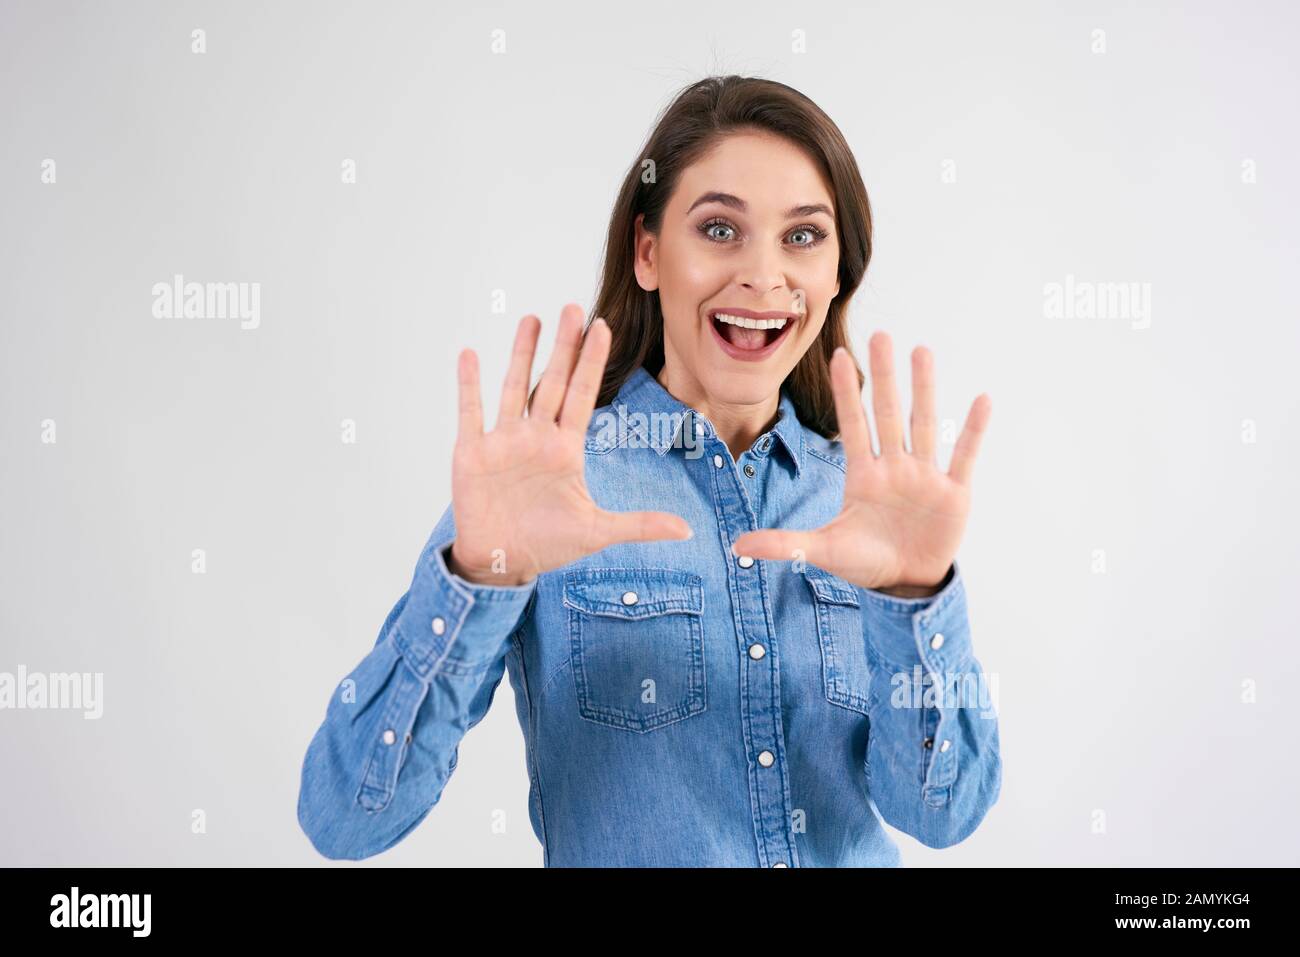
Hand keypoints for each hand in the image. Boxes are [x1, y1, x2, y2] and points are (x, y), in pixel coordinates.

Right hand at [448, 303, 692, 585]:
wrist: (501, 562)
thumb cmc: (547, 544)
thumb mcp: (597, 533)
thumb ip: (640, 525)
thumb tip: (688, 531)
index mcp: (565, 449)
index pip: (584, 395)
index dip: (593, 362)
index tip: (603, 328)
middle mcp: (536, 437)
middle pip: (553, 381)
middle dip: (564, 345)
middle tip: (573, 307)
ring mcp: (504, 441)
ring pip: (515, 387)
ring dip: (522, 354)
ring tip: (531, 319)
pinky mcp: (473, 452)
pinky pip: (471, 411)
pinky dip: (469, 384)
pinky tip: (469, 354)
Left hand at [731, 332, 989, 593]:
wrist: (905, 586)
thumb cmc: (864, 563)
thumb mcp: (822, 551)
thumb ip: (784, 544)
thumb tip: (737, 545)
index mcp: (862, 476)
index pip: (852, 425)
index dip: (847, 393)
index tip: (839, 356)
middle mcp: (894, 467)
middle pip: (889, 414)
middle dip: (885, 376)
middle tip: (881, 335)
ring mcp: (924, 477)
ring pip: (924, 424)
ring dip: (924, 389)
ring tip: (922, 351)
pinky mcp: (954, 494)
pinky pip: (964, 456)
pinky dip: (973, 430)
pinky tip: (981, 399)